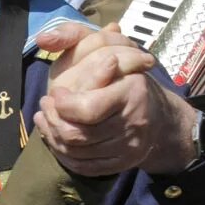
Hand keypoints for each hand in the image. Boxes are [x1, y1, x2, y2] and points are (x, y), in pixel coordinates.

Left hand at [34, 23, 197, 175]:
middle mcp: (133, 123)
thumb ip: (74, 38)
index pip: (87, 109)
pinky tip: (55, 138)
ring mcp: (129, 148)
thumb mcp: (106, 48)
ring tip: (45, 119)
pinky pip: (85, 167)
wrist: (160, 115)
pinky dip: (64, 155)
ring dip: (53, 136)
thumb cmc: (127, 76)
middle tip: (45, 106)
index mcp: (131, 92)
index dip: (63, 105)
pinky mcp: (123, 164)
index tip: (55, 93)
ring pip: (77, 153)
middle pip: (78, 135)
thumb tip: (44, 37)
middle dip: (53, 121)